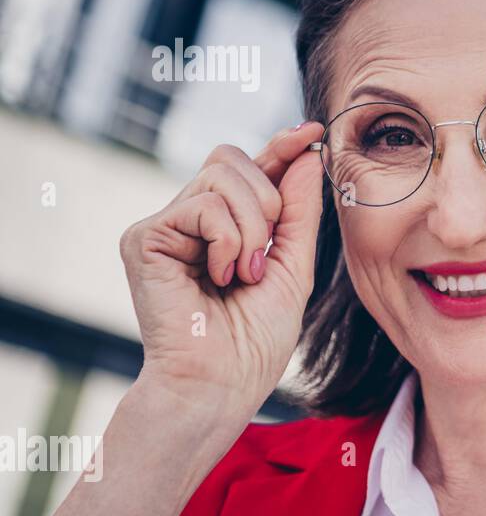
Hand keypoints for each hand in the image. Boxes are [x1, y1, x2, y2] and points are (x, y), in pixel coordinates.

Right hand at [118, 122, 325, 421]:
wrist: (221, 384)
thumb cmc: (255, 341)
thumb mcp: (294, 266)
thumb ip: (299, 211)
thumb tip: (308, 152)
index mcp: (225, 226)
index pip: (252, 168)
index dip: (281, 146)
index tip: (314, 131)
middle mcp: (190, 220)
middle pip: (230, 159)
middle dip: (268, 199)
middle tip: (267, 254)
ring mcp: (164, 227)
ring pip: (220, 177)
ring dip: (251, 228)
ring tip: (244, 273)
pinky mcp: (143, 238)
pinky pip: (202, 206)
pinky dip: (227, 240)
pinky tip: (219, 277)